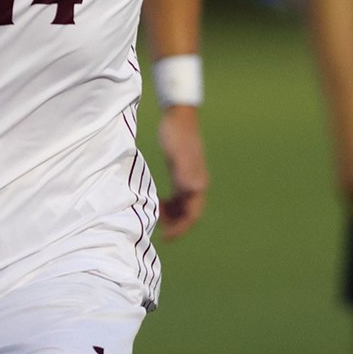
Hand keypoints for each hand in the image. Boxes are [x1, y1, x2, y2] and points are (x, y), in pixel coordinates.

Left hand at [156, 105, 209, 240]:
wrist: (178, 116)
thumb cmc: (176, 135)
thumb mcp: (177, 156)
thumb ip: (184, 173)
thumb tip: (191, 191)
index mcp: (197, 183)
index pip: (192, 215)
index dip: (180, 229)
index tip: (165, 237)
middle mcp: (197, 184)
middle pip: (189, 213)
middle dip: (175, 224)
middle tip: (157, 228)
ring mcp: (190, 179)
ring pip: (184, 206)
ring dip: (172, 215)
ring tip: (155, 215)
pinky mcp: (182, 173)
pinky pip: (179, 196)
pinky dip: (170, 204)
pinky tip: (158, 202)